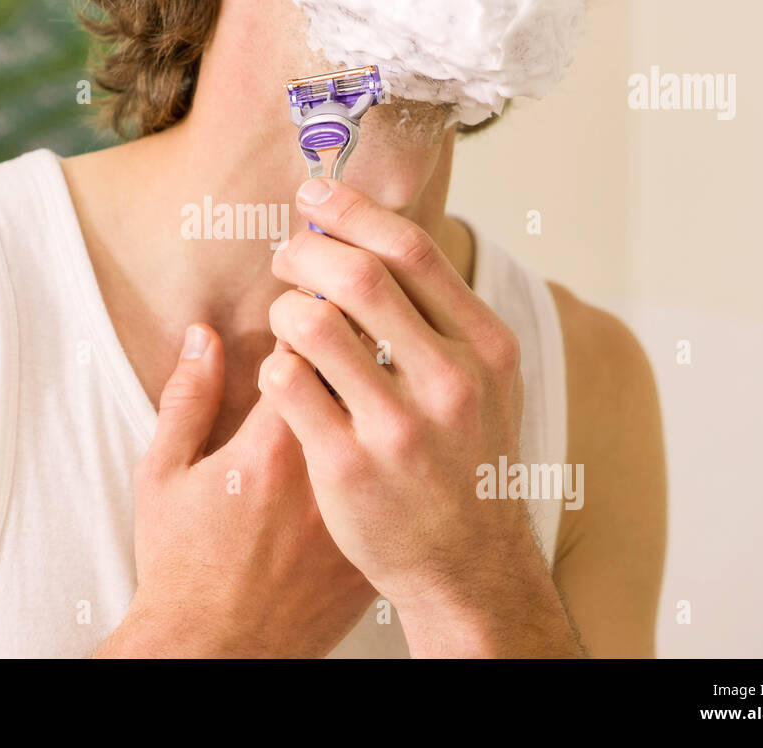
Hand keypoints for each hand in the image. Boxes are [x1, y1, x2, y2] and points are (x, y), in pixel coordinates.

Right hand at [97, 323, 376, 657]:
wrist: (215, 654)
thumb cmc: (181, 565)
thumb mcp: (163, 475)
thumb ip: (187, 397)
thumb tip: (203, 335)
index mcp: (272, 446)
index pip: (314, 345)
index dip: (315, 311)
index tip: (308, 301)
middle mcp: (326, 474)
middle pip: (366, 379)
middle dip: (358, 340)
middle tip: (346, 325)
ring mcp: (356, 513)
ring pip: (390, 428)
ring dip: (380, 393)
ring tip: (363, 378)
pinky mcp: (373, 545)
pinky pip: (395, 481)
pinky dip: (389, 452)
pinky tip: (374, 445)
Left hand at [259, 178, 580, 656]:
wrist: (468, 566)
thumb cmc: (466, 463)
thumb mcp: (486, 382)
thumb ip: (444, 316)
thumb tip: (384, 237)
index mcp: (487, 348)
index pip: (412, 248)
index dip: (353, 209)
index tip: (316, 195)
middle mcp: (452, 381)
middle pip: (358, 274)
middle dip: (306, 249)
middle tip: (286, 254)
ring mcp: (400, 427)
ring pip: (313, 323)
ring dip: (284, 307)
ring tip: (284, 319)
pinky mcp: (349, 466)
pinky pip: (286, 383)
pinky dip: (274, 364)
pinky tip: (283, 374)